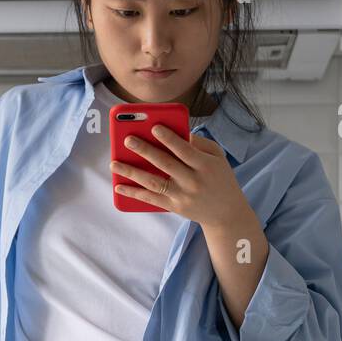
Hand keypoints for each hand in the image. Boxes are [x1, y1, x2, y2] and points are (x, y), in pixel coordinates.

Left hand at [109, 124, 256, 232]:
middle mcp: (192, 181)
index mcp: (205, 165)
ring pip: (153, 182)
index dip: (168, 138)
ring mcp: (182, 196)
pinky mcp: (174, 207)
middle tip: (127, 140)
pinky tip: (119, 187)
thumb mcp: (218, 157)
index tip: (153, 127)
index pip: (184, 150)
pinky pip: (151, 199)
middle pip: (165, 164)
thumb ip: (200, 144)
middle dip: (145, 150)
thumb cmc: (220, 178)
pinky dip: (134, 193)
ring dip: (132, 173)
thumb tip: (177, 132)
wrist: (226, 213)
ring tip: (114, 163)